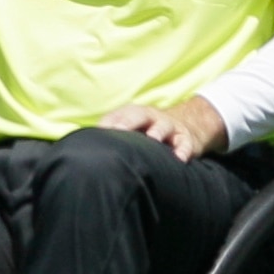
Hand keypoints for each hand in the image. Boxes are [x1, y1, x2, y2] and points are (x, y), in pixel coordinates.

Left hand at [97, 97, 230, 162]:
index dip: (109, 122)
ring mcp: (169, 127)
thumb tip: (87, 146)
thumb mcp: (132, 127)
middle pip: (139, 115)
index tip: (100, 132)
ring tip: (153, 138)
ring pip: (163, 126)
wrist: (187, 125)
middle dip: (129, 121)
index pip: (118, 115)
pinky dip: (183, 150)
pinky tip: (179, 158)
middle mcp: (151, 117)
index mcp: (134, 114)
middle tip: (119, 129)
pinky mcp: (185, 139)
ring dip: (158, 131)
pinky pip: (185, 143)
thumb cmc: (149, 131)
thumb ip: (112, 133)